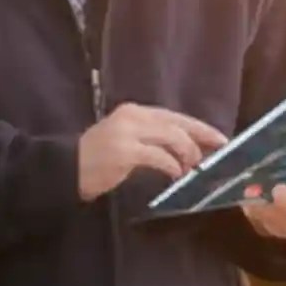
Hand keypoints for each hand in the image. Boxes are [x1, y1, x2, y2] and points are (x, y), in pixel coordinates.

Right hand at [78, 102, 227, 201]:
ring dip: (188, 154)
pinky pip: (158, 156)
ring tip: (192, 168)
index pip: (176, 116)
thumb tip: (190, 148)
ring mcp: (128, 132)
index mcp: (136, 111)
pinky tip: (176, 174)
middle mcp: (134, 116)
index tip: (220, 138)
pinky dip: (172, 165)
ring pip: (172, 137)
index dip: (200, 127)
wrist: (65, 168)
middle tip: (217, 153)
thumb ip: (154, 138)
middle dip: (202, 138)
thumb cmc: (99, 157)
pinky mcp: (124, 151)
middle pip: (178, 124)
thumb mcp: (128, 139)